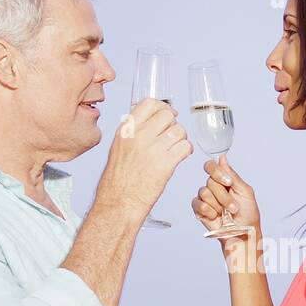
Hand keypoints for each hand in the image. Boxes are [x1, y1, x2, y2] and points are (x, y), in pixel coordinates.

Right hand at [99, 98, 192, 216]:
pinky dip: (187, 150)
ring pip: (179, 130)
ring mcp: (153, 149)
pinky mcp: (165, 164)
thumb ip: (134, 132)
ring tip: (177, 148)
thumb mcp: (119, 147)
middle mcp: (139, 136)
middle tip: (173, 135)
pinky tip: (182, 156)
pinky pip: (185, 147)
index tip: (168, 114)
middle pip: (168, 115)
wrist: (119, 202)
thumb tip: (151, 123)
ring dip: (182, 138)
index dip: (163, 107)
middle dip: (174, 124)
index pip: (150, 103)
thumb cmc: (118, 181)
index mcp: (126, 130)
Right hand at [191, 154, 260, 241]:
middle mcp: (213, 187)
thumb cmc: (248, 214)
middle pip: (210, 181)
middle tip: (233, 207)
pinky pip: (198, 204)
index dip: (217, 172)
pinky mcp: (199, 210)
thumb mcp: (245, 192)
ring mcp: (205, 198)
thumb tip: (222, 158)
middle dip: (224, 196)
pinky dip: (210, 212)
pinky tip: (216, 216)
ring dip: (219, 205)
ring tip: (226, 213)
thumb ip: (232, 175)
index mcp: (224, 180)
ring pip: (204, 193)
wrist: (243, 234)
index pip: (211, 166)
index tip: (228, 183)